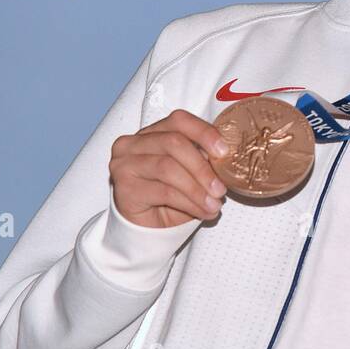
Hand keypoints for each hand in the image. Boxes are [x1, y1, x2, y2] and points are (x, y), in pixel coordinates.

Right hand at [109, 109, 230, 227]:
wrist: (149, 227)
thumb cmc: (171, 197)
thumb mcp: (191, 173)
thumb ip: (202, 158)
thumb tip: (225, 157)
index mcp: (151, 132)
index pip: (179, 120)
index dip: (204, 133)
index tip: (224, 152)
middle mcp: (132, 143)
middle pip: (174, 143)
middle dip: (202, 167)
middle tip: (221, 189)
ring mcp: (124, 164)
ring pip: (168, 168)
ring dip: (197, 189)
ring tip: (214, 204)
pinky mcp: (124, 187)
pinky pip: (164, 191)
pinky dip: (190, 202)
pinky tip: (203, 211)